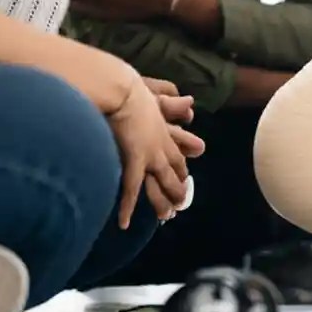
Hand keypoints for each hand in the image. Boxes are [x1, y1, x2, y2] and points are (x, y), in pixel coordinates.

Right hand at [105, 75, 192, 227]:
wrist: (121, 88)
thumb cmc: (131, 87)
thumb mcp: (155, 93)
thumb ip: (172, 101)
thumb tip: (190, 103)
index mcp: (163, 127)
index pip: (176, 151)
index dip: (180, 166)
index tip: (185, 178)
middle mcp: (161, 142)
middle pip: (173, 169)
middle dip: (178, 187)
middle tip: (181, 204)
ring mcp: (150, 152)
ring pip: (161, 182)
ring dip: (163, 200)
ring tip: (167, 216)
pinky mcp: (134, 159)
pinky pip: (132, 189)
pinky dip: (128, 207)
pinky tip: (124, 223)